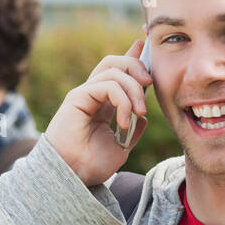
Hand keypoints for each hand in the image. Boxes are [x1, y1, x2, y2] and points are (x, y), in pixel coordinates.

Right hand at [43, 36, 152, 186]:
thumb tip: (143, 115)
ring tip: (139, 112)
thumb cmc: (92, 165)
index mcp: (102, 104)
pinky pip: (107, 85)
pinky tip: (123, 121)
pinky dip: (122, 99)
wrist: (73, 177)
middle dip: (137, 66)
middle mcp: (92, 95)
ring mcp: (84, 94)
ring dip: (133, 89)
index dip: (133, 58)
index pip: (119, 72)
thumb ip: (133, 128)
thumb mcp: (122, 146)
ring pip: (114, 69)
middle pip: (116, 62)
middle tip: (150, 84)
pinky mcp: (77, 97)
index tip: (145, 48)